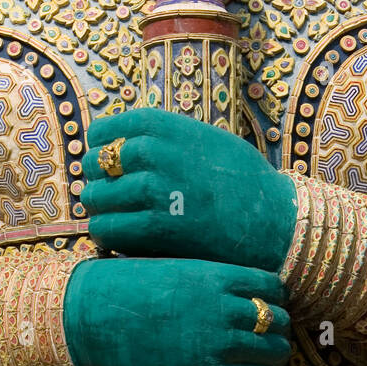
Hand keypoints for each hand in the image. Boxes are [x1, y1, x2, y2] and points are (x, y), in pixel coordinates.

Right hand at [64, 255, 289, 365]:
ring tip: (265, 363)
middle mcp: (224, 306)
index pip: (271, 285)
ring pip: (274, 351)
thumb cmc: (120, 291)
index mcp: (215, 275)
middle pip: (277, 319)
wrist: (89, 318)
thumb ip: (202, 280)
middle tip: (268, 338)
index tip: (267, 307)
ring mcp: (218, 342)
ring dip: (274, 357)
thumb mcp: (169, 269)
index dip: (273, 299)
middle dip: (277, 330)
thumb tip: (219, 291)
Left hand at [81, 109, 296, 273]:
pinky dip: (107, 235)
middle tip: (111, 199)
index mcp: (163, 126)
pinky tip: (122, 239)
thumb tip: (124, 145)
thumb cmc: (240, 182)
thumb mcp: (202, 139)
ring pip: (94, 198)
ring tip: (117, 220)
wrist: (272, 220)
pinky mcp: (155, 227)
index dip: (99, 152)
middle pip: (94, 165)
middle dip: (97, 182)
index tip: (108, 167)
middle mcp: (153, 152)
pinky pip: (105, 229)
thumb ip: (164, 139)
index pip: (103, 133)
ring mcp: (152, 190)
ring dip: (100, 211)